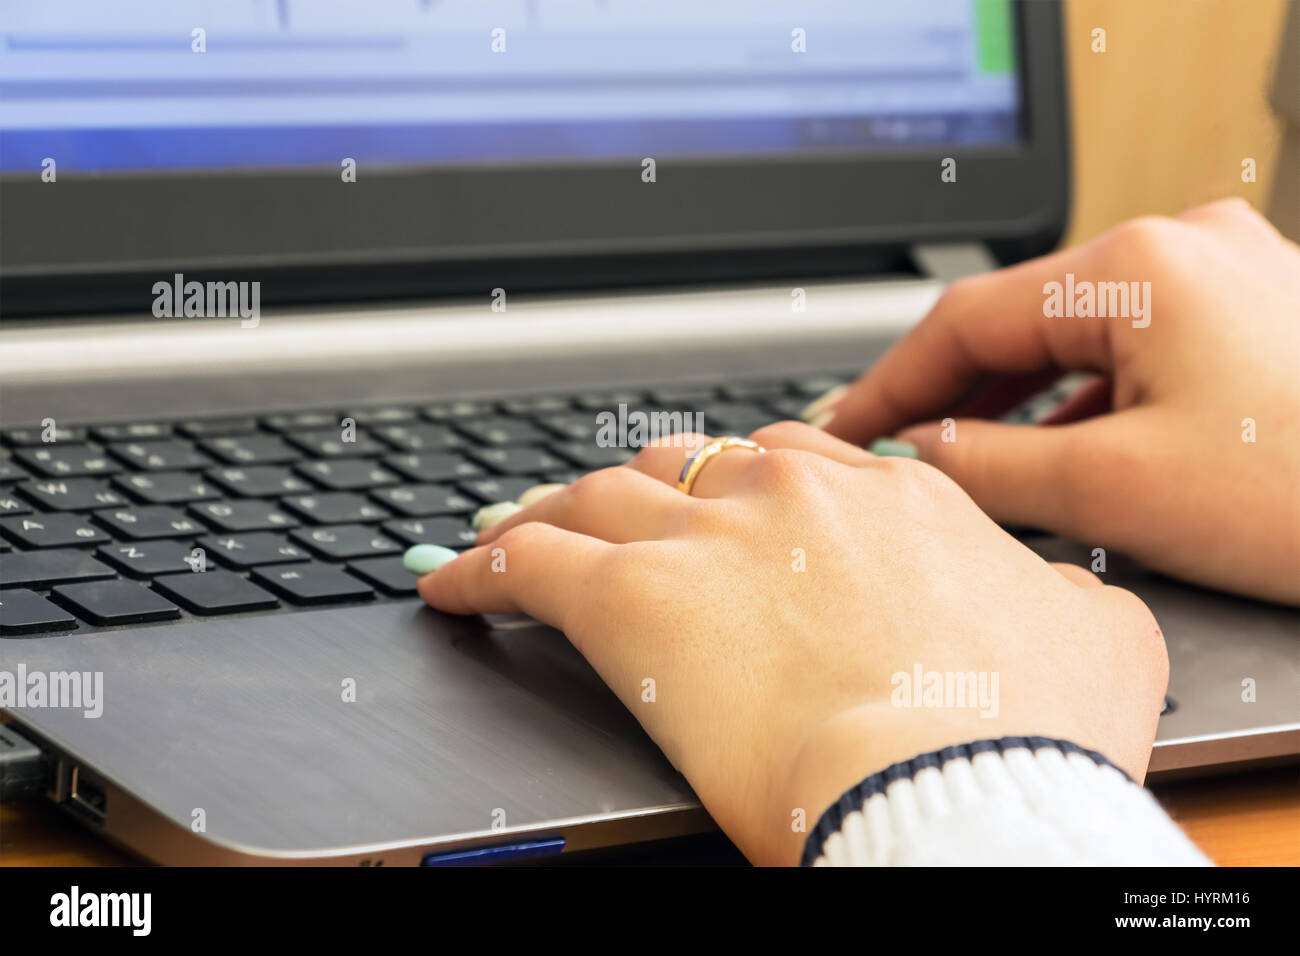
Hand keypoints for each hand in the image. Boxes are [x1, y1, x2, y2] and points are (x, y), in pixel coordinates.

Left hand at [416, 423, 1167, 864]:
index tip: (720, 511)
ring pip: (597, 498)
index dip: (743, 488)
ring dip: (550, 513)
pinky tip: (448, 582)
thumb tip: (1069, 594)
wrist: (954, 776)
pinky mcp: (632, 597)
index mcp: (888, 497)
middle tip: (612, 517)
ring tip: (513, 534)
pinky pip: (526, 562)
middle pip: (684, 467)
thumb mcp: (1096, 636)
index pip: (792, 462)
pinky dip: (479, 567)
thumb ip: (1070, 597)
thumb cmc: (1025, 724)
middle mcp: (790, 493)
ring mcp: (706, 534)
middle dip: (644, 491)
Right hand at [817, 199, 1299, 603]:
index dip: (889, 384)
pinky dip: (1091, 401)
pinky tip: (1071, 451)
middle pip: (1022, 320)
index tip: (845, 430)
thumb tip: (922, 456)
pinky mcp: (1260, 315)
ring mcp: (1229, 275)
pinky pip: (1140, 350)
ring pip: (1081, 337)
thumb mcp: (1120, 487)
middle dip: (955, 392)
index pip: (965, 320)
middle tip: (897, 453)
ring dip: (1022, 401)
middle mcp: (1185, 248)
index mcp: (1138, 267)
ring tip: (974, 464)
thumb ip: (992, 464)